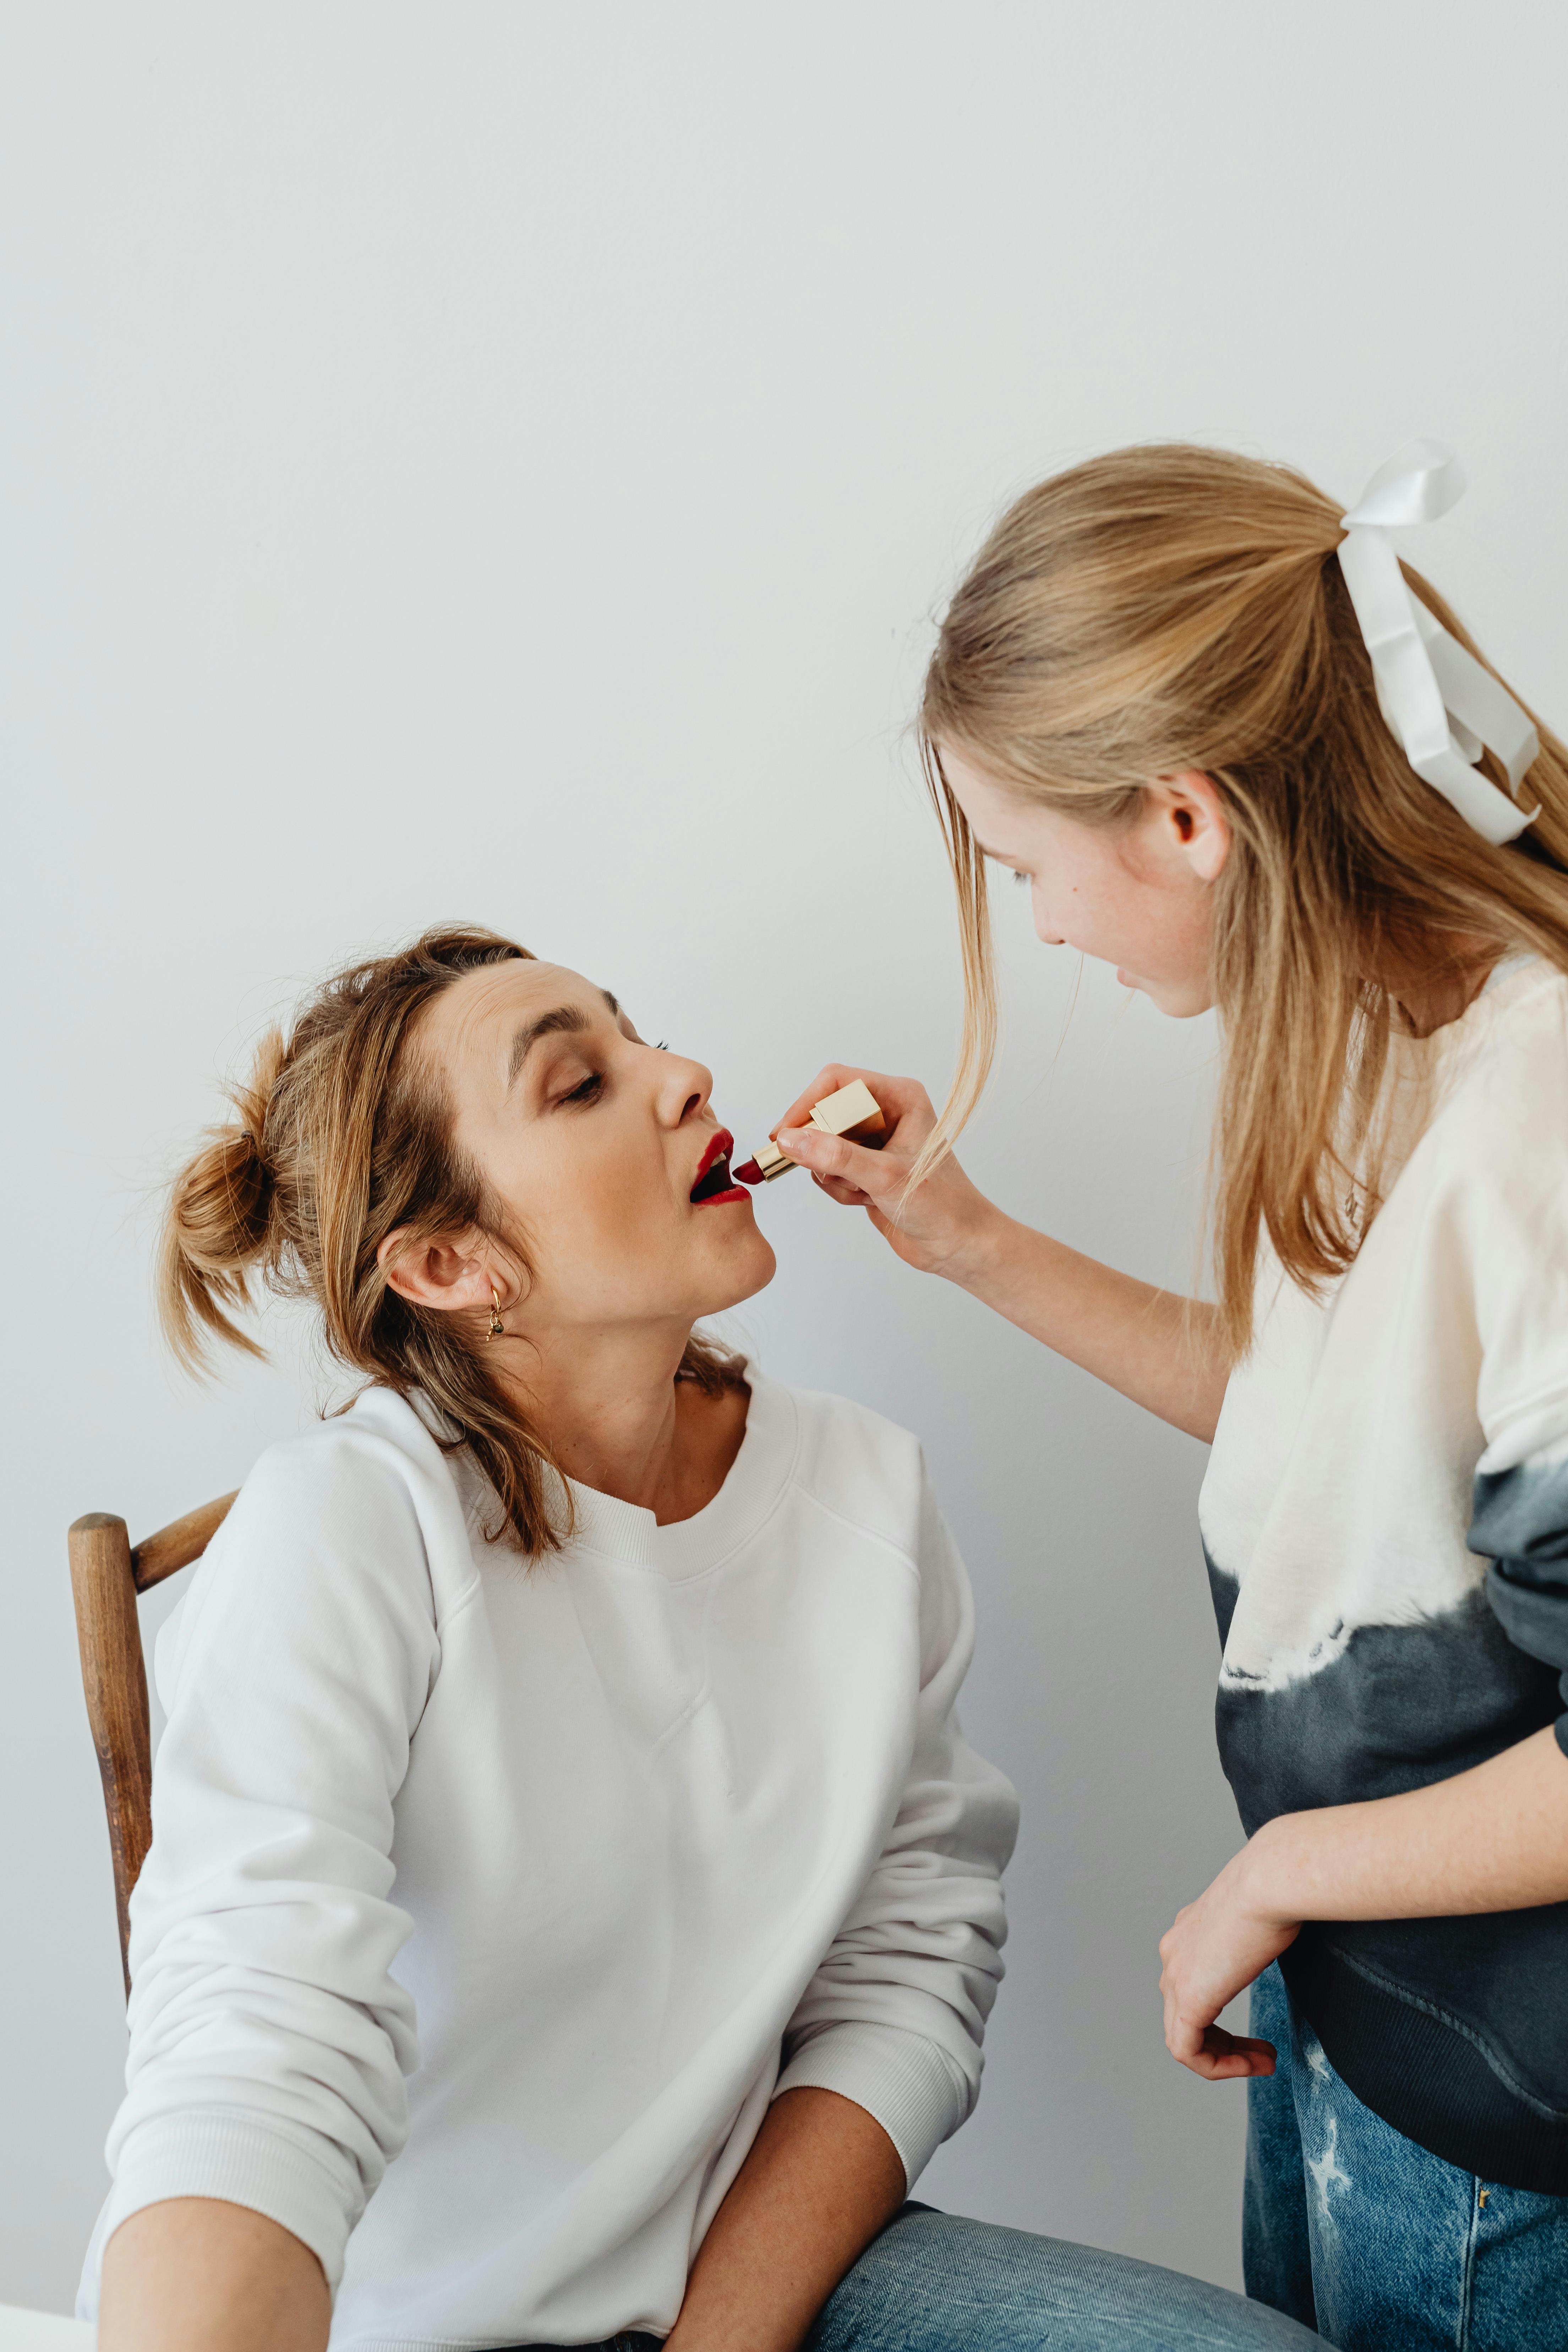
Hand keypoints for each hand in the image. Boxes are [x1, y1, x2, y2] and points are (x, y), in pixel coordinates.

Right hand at [768, 1065, 1000, 1282]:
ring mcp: (874, 1141)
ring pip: (822, 1146)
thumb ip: (836, 1156)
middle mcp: (885, 1113)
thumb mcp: (885, 1176)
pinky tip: (866, 1201)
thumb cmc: (942, 1204)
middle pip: (824, 1114)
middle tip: (833, 1174)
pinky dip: (839, 1189)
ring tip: (864, 1191)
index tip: (784, 1135)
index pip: (837, 1082)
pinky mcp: (865, 1167)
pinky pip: (828, 1170)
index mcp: (899, 1097)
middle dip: (823, 1150)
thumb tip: (790, 1139)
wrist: (957, 1244)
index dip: (807, 1105)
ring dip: (833, 1175)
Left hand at [1157, 1841, 1298, 2081]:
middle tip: (1266, 2055)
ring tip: (1264, 2062)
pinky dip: (1217, 2066)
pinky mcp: (1188, 1998)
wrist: (1271, 1883)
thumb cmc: (1279, 1890)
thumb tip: (1280, 1933)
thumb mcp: (1264, 1916)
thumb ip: (1258, 1934)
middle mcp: (1175, 1952)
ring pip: (1184, 2037)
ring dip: (1225, 2058)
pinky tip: (1251, 2065)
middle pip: (1186, 2015)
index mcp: (1191, 1931)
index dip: (1224, 2016)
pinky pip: (1186, 2051)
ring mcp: (1176, 1974)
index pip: (1194, 1985)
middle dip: (1225, 2044)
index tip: (1261, 2031)